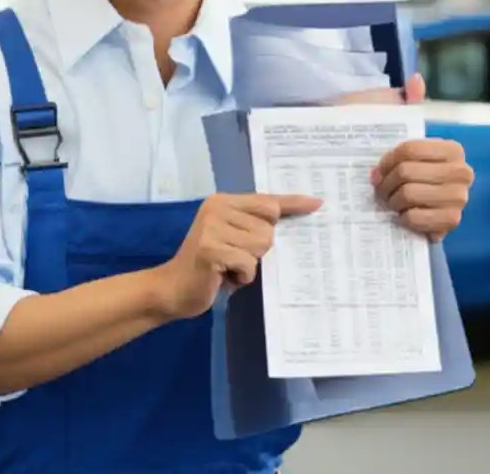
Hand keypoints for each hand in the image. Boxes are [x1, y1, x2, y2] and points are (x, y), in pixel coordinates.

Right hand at [153, 193, 322, 320]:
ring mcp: (212, 227)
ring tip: (228, 268)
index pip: (267, 200)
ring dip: (250, 264)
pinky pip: (249, 264)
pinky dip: (242, 277)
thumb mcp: (232, 239)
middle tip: (234, 258)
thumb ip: (255, 226)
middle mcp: (217, 208)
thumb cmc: (208, 267)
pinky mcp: (211, 250)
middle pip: (269, 227)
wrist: (172, 289)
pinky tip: (224, 277)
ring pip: (261, 245)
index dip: (292, 203)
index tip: (316, 203)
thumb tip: (294, 218)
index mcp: (223, 202)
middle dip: (259, 249)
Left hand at [330, 73, 472, 239]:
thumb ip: (406, 100)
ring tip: (390, 200)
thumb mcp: (394, 124)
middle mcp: (464, 172)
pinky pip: (418, 219)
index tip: (378, 167)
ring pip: (410, 194)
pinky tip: (403, 215)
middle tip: (379, 188)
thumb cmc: (394, 161)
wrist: (395, 199)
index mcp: (452, 148)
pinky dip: (403, 218)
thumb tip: (416, 80)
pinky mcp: (452, 222)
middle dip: (386, 182)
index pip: (409, 150)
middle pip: (407, 173)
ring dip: (392, 200)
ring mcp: (460, 199)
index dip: (386, 160)